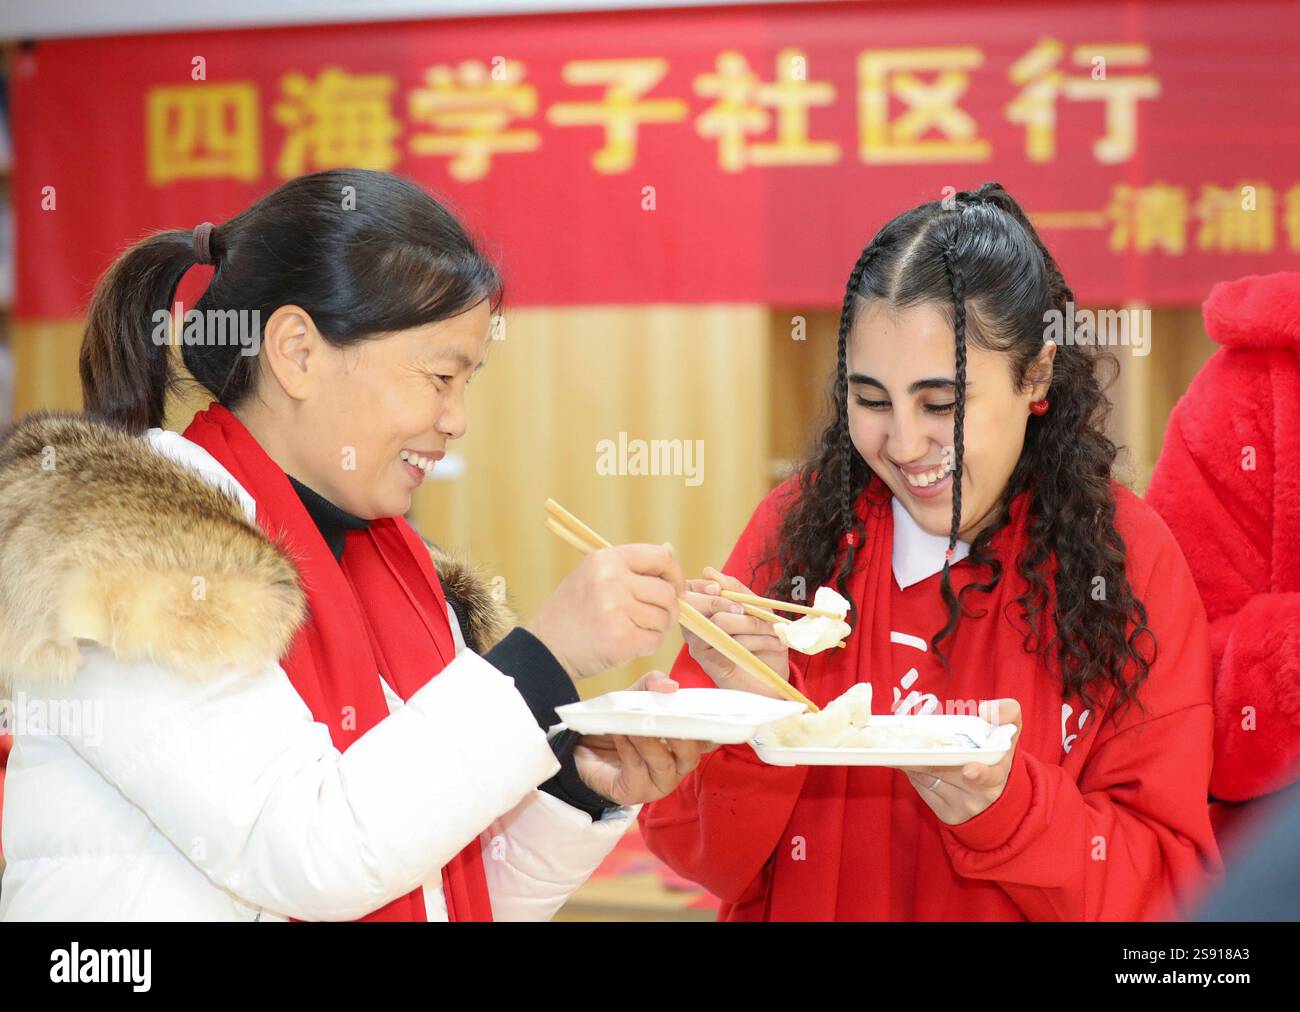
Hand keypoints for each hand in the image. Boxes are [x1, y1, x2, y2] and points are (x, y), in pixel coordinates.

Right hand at [527, 543, 683, 680]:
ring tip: (633, 629)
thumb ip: (631, 564)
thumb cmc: (572, 612)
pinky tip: (628, 644)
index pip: (661, 557)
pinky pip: (655, 641)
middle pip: (667, 593)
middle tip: (652, 618)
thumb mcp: (593, 574)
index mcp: (605, 559)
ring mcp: (616, 609)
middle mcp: (611, 580)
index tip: (674, 589)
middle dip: (667, 609)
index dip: (674, 575)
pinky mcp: (621, 638)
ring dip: (656, 628)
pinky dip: (647, 645)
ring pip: (664, 619)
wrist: (545, 649)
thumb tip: (669, 549)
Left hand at [573, 671, 717, 805]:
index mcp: (683, 745)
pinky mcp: (634, 793)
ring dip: (649, 740)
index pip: (707, 740)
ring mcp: (657, 783)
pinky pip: (636, 772)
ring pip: (663, 764)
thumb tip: (671, 686)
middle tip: (666, 716)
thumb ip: (651, 685)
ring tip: (634, 722)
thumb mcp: (634, 697)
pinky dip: (629, 750)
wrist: (583, 747)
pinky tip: (620, 734)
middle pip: (691, 756)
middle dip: (680, 736)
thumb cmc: (618, 724)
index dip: (712, 729)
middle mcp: (676, 766)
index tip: (708, 714)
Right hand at [682, 566, 790, 696]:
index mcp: (703, 610)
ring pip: (720, 621)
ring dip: (753, 623)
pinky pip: (731, 642)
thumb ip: (735, 589)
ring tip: (775, 631)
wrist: (773, 680)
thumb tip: (709, 572)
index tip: (717, 588)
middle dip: (722, 601)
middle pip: (695, 604)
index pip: (690, 589)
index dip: (702, 586)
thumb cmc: (762, 644)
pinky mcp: (710, 662)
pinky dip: (758, 639)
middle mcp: (695, 627)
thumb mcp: (755, 609)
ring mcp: (699, 645)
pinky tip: (774, 643)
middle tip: (746, 609)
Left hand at [899, 699, 1021, 825]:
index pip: (991, 775)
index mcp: (1000, 772)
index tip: (969, 770)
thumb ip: (1008, 712)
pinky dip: (915, 773)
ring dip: (915, 761)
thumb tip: (986, 708)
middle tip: (909, 742)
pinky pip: (923, 789)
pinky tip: (915, 764)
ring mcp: (965, 807)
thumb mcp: (1009, 735)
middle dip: (928, 756)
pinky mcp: (947, 815)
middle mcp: (984, 795)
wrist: (996, 800)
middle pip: (947, 771)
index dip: (980, 773)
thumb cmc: (997, 758)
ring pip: (931, 778)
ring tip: (907, 747)